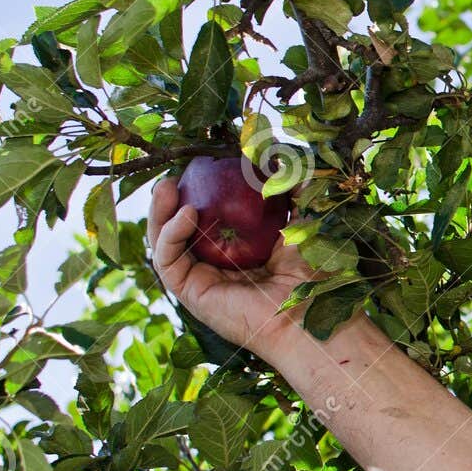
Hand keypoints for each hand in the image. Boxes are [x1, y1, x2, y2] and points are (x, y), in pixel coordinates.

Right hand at [147, 178, 319, 361]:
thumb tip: (283, 156)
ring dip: (159, 213)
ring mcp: (200, 280)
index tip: (198, 168)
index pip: (206, 218)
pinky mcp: (191, 293)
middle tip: (173, 175)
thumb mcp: (302, 222)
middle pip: (177, 229)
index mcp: (237, 251)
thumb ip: (293, 191)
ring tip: (166, 187)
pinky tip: (187, 213)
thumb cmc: (312, 274)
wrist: (309, 314)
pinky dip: (171, 235)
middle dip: (168, 201)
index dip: (196, 193)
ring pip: (164, 243)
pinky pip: (168, 260)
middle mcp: (215, 266)